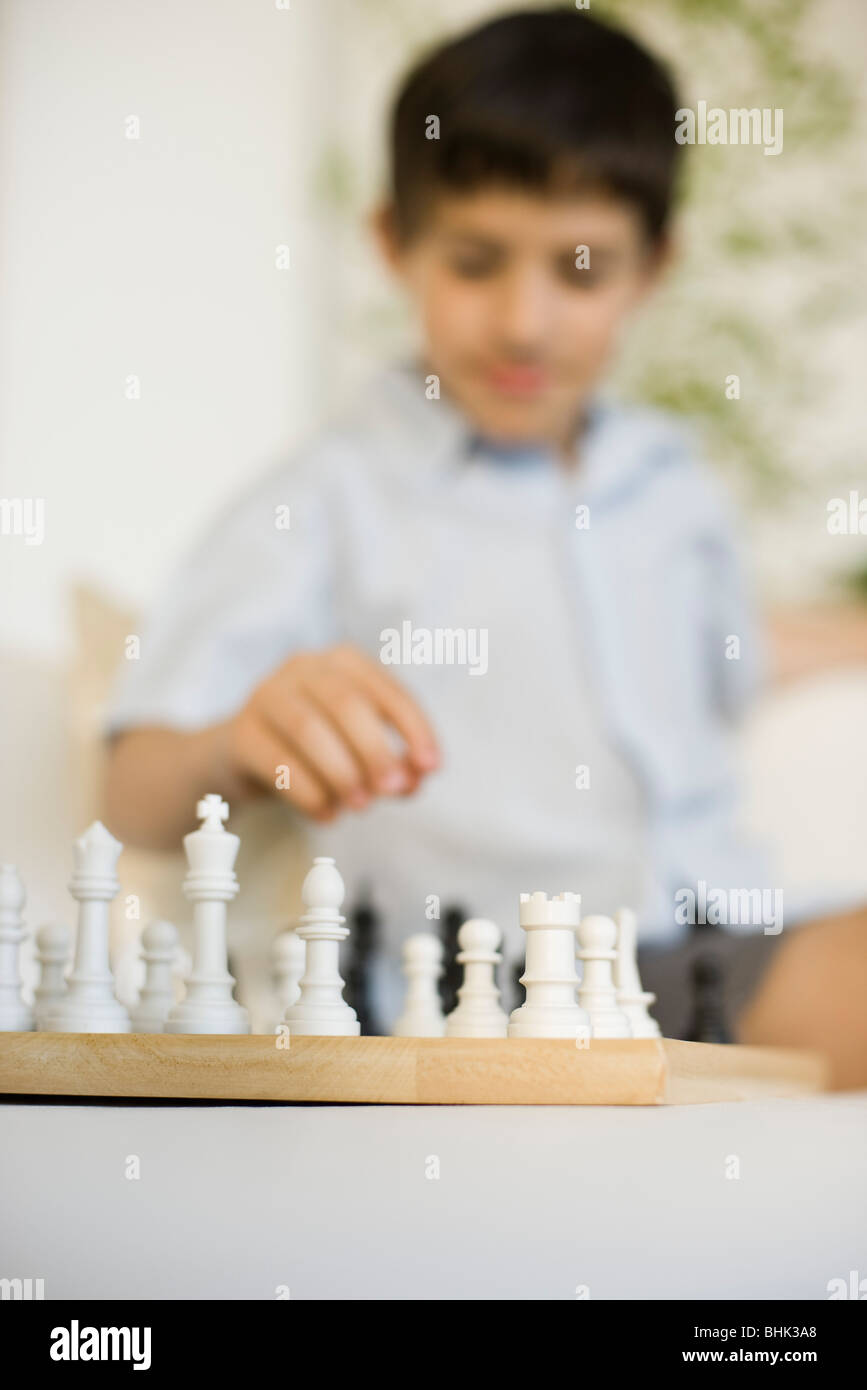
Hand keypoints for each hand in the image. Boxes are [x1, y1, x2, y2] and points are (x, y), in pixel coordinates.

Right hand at [222, 644, 439, 821]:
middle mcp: (303, 667)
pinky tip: (326, 815)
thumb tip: (416, 781)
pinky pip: (276, 760)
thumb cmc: (314, 749)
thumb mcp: (358, 751)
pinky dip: (308, 792)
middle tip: (392, 790)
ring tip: (360, 806)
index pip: (387, 691)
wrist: (240, 757)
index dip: (415, 729)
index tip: (431, 768)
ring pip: (308, 729)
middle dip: (376, 750)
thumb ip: (394, 763)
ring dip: (341, 772)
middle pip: (346, 704)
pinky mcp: (239, 731)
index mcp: (342, 662)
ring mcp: (266, 695)